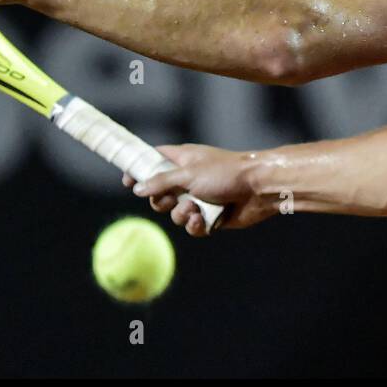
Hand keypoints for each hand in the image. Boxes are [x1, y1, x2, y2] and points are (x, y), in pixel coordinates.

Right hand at [127, 143, 276, 237]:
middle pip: (159, 193)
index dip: (139, 169)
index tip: (127, 181)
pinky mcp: (210, 216)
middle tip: (169, 200)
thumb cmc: (226, 173)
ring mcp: (199, 198)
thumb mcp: (188, 174)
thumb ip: (161, 181)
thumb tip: (137, 189)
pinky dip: (194, 225)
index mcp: (183, 160)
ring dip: (181, 214)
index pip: (154, 160)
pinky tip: (202, 220)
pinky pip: (191, 226)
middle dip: (161, 201)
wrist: (259, 189)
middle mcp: (189, 178)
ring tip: (195, 209)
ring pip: (175, 213)